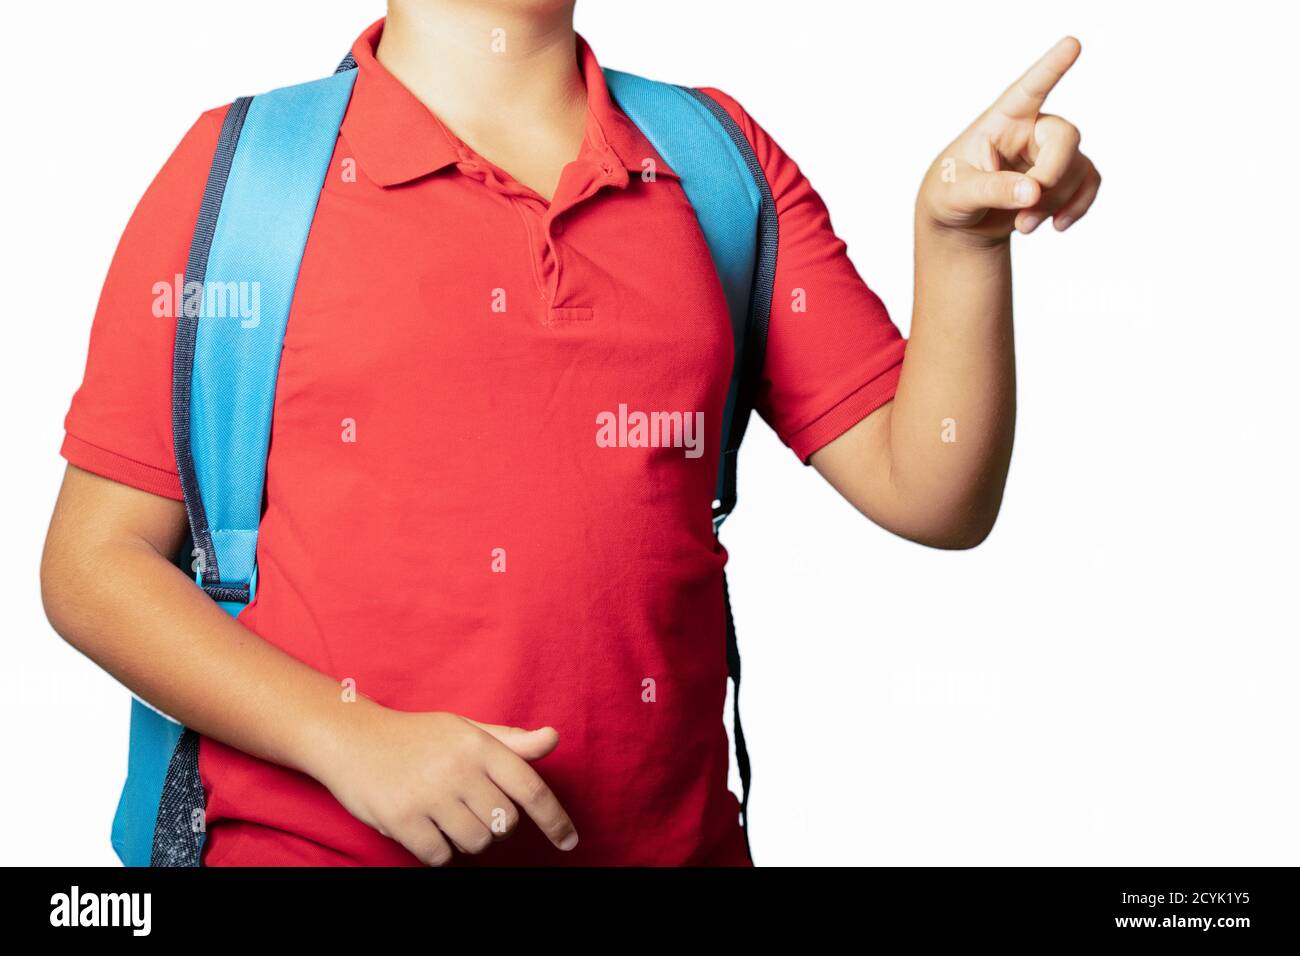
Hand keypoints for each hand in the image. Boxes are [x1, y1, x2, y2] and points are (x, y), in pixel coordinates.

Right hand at [316, 706, 578, 864]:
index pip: (530, 789)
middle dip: (492, 825)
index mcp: (479, 744)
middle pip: (503, 825)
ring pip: (475, 844)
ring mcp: (430, 794)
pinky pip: (440, 857)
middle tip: (465, 805)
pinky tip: (422, 825)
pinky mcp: (403, 818)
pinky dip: (436, 850)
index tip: (570, 841)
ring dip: (463, 837)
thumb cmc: (418, 738)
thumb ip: (510, 741)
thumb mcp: (465, 730)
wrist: (352, 738)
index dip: (555, 819)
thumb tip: (554, 739)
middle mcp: (458, 768)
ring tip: (441, 812)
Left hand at [917, 37, 1100, 241]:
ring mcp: (1048, 152)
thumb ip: (991, 190)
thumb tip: (1033, 192)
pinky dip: (1077, 206)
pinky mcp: (1062, 177)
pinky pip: (1089, 183)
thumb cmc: (949, 195)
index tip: (1072, 43)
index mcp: (1000, 121)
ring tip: (1022, 226)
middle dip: (1053, 174)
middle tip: (1030, 204)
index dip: (1051, 67)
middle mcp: (1030, 130)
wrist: (959, 224)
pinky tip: (1056, 225)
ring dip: (1054, 202)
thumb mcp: (957, 193)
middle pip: (1065, 136)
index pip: (1028, 89)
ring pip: (1076, 167)